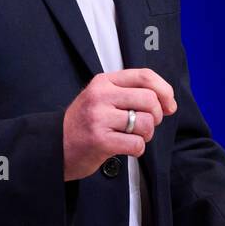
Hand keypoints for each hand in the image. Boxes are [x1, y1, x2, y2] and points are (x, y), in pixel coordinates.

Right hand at [62, 68, 176, 180]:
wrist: (54, 146)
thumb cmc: (83, 124)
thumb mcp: (102, 98)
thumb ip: (130, 94)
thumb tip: (168, 102)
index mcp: (104, 82)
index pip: (144, 76)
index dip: (164, 90)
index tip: (169, 105)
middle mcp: (101, 96)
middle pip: (149, 99)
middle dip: (156, 116)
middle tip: (146, 125)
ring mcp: (99, 118)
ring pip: (145, 123)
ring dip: (146, 135)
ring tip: (132, 137)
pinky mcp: (100, 140)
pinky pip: (136, 143)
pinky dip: (137, 149)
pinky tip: (126, 148)